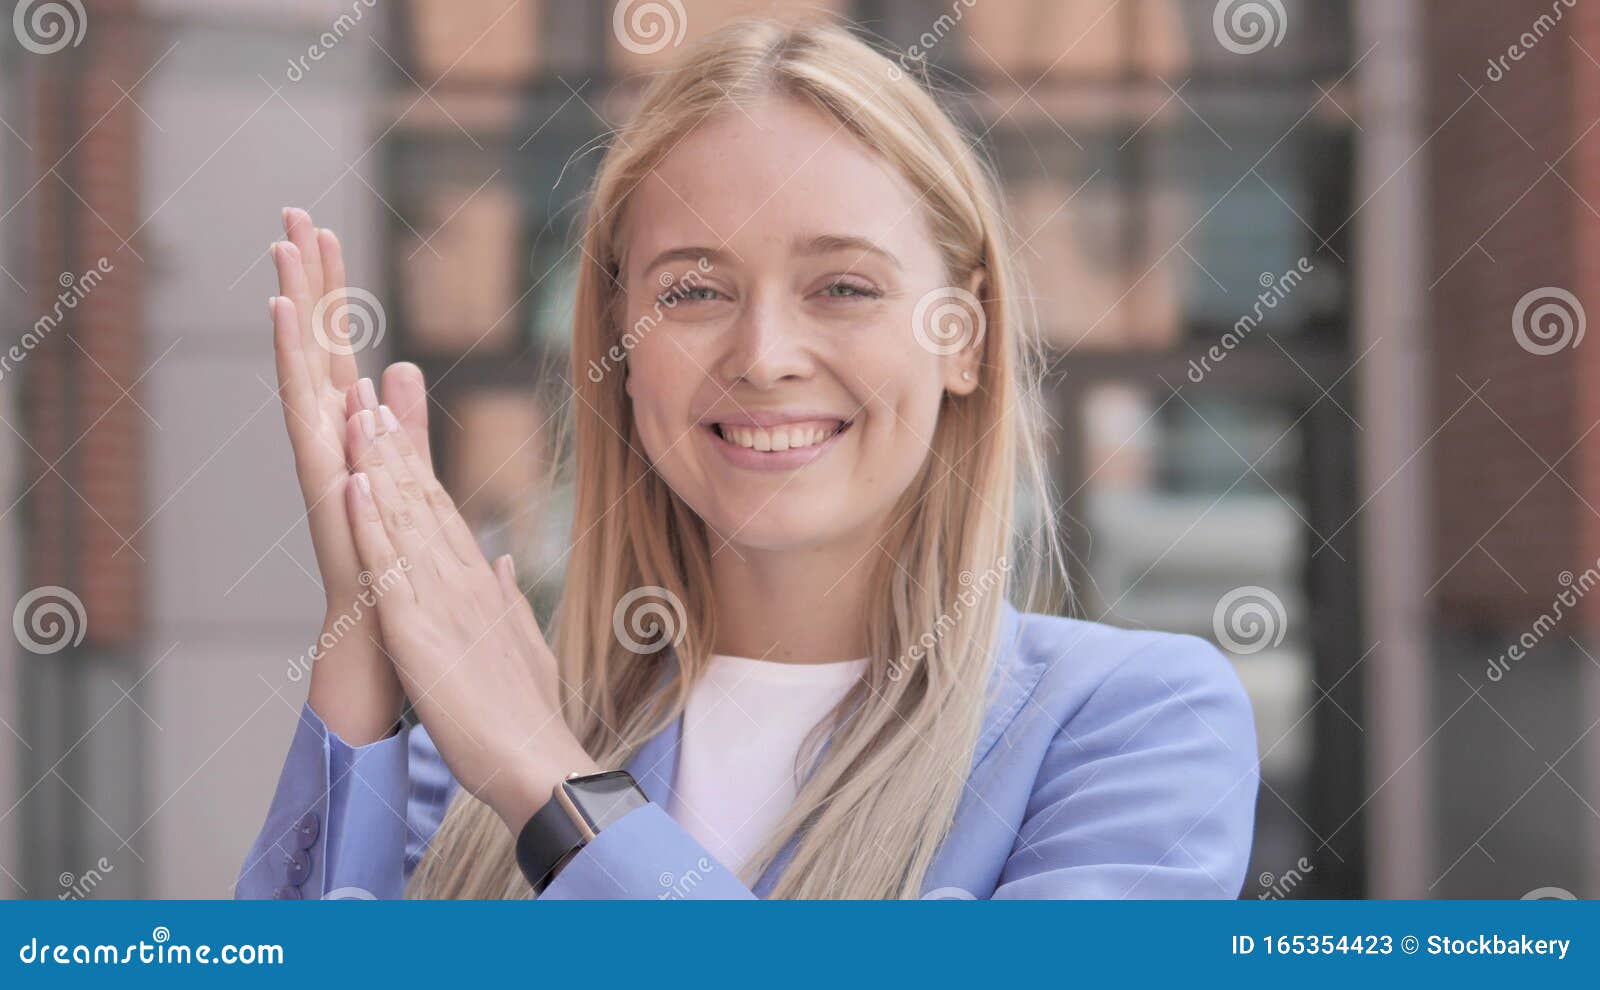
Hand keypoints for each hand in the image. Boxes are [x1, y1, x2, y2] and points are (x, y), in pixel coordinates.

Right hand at [269, 207, 428, 740]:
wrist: (382, 646)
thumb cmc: (394, 575)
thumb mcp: (408, 484)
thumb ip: (405, 428)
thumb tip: (401, 372)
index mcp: (353, 439)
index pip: (342, 350)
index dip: (334, 293)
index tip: (325, 230)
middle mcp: (329, 442)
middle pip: (319, 347)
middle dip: (310, 280)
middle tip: (296, 212)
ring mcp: (321, 461)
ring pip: (307, 370)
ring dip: (296, 307)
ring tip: (284, 245)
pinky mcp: (322, 483)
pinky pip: (307, 414)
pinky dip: (298, 365)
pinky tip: (289, 317)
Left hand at [341, 394, 597, 829]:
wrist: (539, 762)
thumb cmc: (529, 717)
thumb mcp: (523, 645)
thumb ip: (506, 598)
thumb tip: (499, 559)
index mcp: (481, 586)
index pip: (442, 511)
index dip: (414, 464)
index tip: (395, 424)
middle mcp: (463, 579)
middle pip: (422, 499)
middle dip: (393, 444)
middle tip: (370, 393)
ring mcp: (441, 599)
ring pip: (403, 517)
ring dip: (378, 462)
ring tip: (358, 411)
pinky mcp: (417, 628)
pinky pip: (387, 565)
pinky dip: (369, 520)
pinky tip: (354, 482)